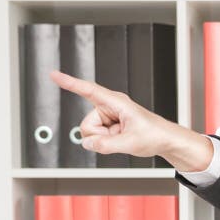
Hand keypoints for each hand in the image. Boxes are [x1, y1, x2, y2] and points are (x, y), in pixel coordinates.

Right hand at [49, 70, 211, 171]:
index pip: (88, 90)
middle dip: (98, 136)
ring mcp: (110, 116)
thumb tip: (87, 143)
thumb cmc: (155, 135)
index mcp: (116, 102)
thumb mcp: (130, 143)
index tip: (54, 74)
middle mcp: (111, 106)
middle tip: (118, 138)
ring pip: (91, 132)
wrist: (166, 140)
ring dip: (104, 140)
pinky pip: (98, 136)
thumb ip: (105, 145)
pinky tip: (121, 139)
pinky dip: (107, 142)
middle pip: (87, 124)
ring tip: (122, 138)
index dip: (70, 83)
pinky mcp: (110, 124)